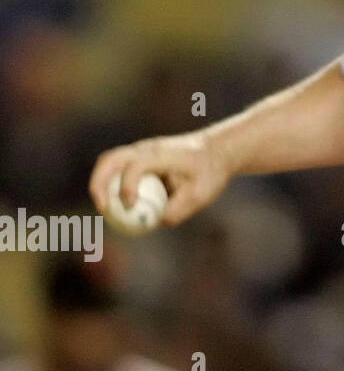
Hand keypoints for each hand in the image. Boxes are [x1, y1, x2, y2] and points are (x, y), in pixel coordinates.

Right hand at [89, 131, 232, 227]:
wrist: (217, 150)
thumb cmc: (209, 172)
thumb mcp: (201, 194)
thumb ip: (178, 209)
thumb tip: (154, 223)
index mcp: (163, 154)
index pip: (136, 165)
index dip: (128, 186)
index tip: (130, 206)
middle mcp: (147, 147)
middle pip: (111, 159)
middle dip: (99, 184)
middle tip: (102, 209)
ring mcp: (140, 149)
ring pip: (109, 161)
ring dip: (100, 183)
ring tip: (105, 208)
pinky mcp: (138, 156)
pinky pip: (117, 168)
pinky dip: (110, 184)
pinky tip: (116, 205)